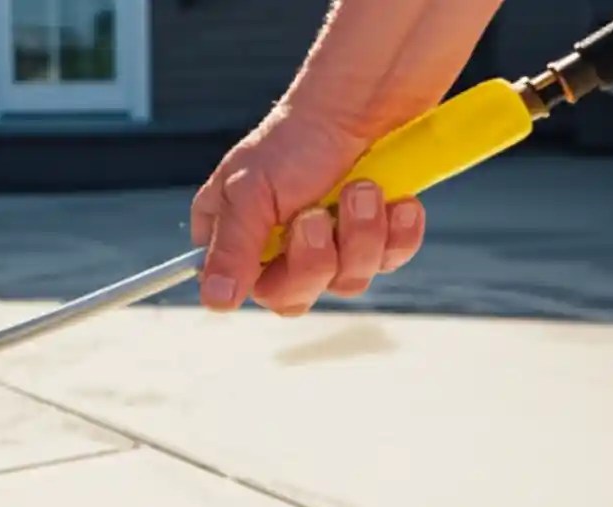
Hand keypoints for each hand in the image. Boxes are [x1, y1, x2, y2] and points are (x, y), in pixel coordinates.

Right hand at [190, 107, 425, 315]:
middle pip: (295, 297)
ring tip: (362, 188)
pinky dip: (397, 232)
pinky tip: (396, 200)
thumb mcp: (250, 191)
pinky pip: (389, 261)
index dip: (269, 280)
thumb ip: (230, 249)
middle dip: (316, 258)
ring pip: (347, 282)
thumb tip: (214, 300)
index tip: (286, 244)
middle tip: (317, 214)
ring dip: (360, 234)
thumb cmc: (298, 136)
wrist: (365, 100)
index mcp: (235, 234)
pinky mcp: (375, 239)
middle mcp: (279, 247)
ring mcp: (330, 246)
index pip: (239, 291)